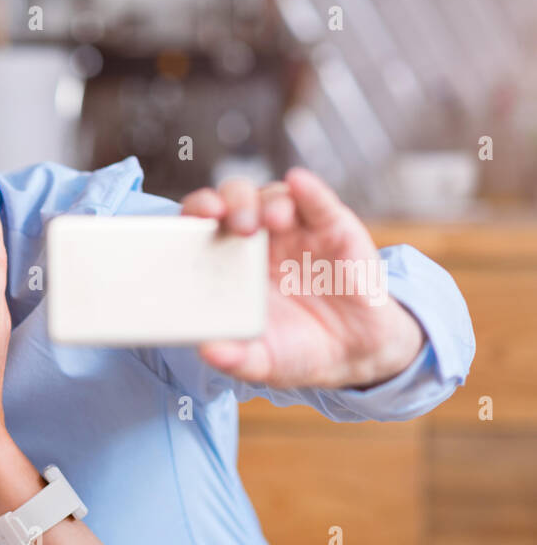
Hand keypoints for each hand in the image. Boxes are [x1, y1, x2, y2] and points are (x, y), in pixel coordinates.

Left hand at [181, 168, 424, 388]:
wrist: (354, 353)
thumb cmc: (296, 349)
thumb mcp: (263, 361)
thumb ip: (236, 357)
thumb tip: (209, 352)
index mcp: (229, 265)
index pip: (202, 226)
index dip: (193, 215)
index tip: (190, 222)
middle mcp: (258, 240)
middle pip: (235, 201)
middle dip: (228, 203)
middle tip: (223, 217)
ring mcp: (296, 231)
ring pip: (274, 196)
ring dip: (266, 202)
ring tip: (269, 220)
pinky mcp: (333, 228)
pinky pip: (318, 203)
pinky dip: (308, 190)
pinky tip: (299, 183)